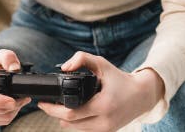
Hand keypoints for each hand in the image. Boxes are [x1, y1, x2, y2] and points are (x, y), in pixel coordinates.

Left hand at [38, 51, 162, 130]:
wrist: (141, 96)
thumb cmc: (120, 79)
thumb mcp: (102, 64)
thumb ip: (83, 59)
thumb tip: (65, 67)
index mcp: (103, 105)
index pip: (70, 113)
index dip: (52, 108)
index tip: (42, 102)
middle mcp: (104, 121)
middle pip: (69, 124)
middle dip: (54, 114)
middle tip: (45, 104)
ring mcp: (105, 129)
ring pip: (75, 129)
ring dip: (64, 119)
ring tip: (59, 107)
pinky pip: (84, 130)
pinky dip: (75, 123)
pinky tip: (72, 112)